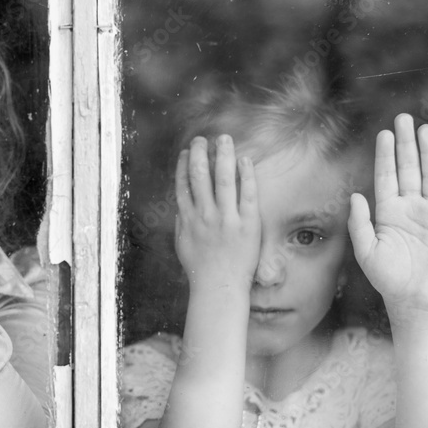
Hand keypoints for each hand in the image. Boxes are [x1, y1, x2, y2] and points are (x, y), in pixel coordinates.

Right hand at [174, 135, 259, 292]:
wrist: (219, 288)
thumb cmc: (200, 269)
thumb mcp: (182, 244)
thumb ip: (181, 223)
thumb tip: (180, 207)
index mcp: (188, 219)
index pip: (182, 185)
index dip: (182, 165)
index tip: (185, 151)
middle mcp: (205, 215)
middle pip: (199, 176)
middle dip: (199, 153)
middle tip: (202, 139)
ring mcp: (226, 219)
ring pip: (222, 179)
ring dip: (221, 155)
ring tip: (223, 139)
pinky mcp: (247, 224)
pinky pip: (247, 194)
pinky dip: (245, 174)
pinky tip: (244, 159)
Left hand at [348, 114, 427, 312]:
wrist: (413, 299)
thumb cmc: (387, 277)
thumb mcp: (365, 251)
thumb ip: (359, 224)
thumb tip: (355, 195)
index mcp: (389, 212)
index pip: (387, 176)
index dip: (386, 155)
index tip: (384, 133)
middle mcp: (411, 208)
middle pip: (410, 169)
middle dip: (406, 145)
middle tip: (404, 119)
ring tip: (426, 130)